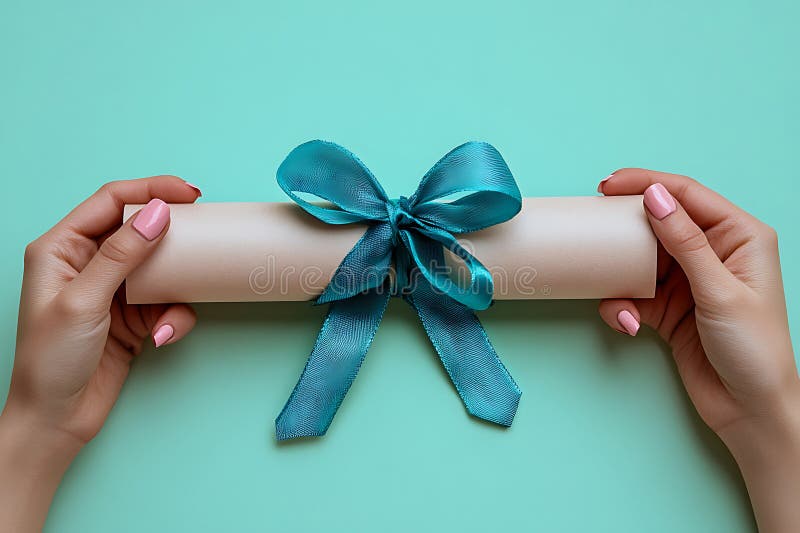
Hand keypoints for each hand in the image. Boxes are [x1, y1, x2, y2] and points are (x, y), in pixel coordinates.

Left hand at [0, 176, 199, 531]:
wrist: (56, 420)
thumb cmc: (51, 361)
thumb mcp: (84, 302)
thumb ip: (121, 254)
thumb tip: (157, 213)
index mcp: (62, 247)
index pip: (110, 201)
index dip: (151, 190)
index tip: (190, 195)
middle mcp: (88, 261)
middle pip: (140, 228)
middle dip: (173, 234)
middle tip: (204, 234)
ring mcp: (113, 288)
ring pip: (162, 267)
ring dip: (176, 286)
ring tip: (170, 314)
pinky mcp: (133, 314)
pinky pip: (168, 300)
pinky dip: (174, 316)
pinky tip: (162, 336)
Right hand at [597, 169, 799, 532]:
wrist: (749, 410)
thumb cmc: (754, 349)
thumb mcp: (719, 291)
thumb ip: (685, 242)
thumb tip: (655, 196)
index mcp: (739, 236)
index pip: (687, 195)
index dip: (646, 184)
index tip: (608, 186)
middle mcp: (712, 252)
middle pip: (658, 222)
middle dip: (625, 227)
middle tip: (594, 225)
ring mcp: (688, 280)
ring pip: (639, 259)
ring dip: (619, 275)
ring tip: (613, 291)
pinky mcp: (668, 306)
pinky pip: (632, 293)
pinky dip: (621, 305)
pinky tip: (625, 322)